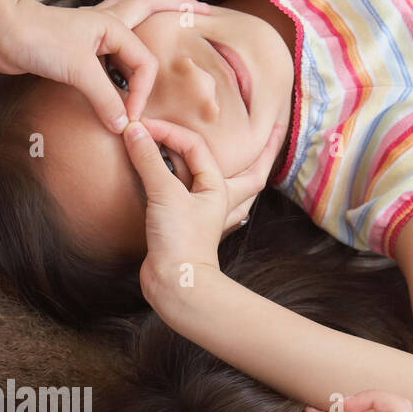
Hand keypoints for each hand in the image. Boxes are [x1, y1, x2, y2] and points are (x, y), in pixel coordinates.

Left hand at [0, 0, 207, 130]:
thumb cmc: (35, 38)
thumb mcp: (77, 70)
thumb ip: (104, 98)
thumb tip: (124, 125)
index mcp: (112, 27)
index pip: (143, 64)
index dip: (140, 94)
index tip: (130, 118)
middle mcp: (104, 27)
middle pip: (148, 7)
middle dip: (175, 8)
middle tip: (202, 12)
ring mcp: (88, 37)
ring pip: (128, 21)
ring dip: (148, 19)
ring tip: (167, 21)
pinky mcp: (72, 51)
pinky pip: (105, 49)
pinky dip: (118, 50)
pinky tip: (119, 60)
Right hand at [122, 118, 266, 305]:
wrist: (175, 284)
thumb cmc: (179, 241)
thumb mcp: (164, 194)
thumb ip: (150, 160)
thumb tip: (135, 131)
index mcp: (219, 188)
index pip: (194, 146)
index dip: (167, 132)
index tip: (141, 128)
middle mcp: (220, 201)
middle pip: (252, 173)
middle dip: (265, 153)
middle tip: (277, 130)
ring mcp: (209, 217)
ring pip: (237, 191)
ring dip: (245, 174)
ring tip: (255, 160)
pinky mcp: (193, 230)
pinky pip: (213, 207)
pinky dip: (215, 197)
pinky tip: (215, 196)